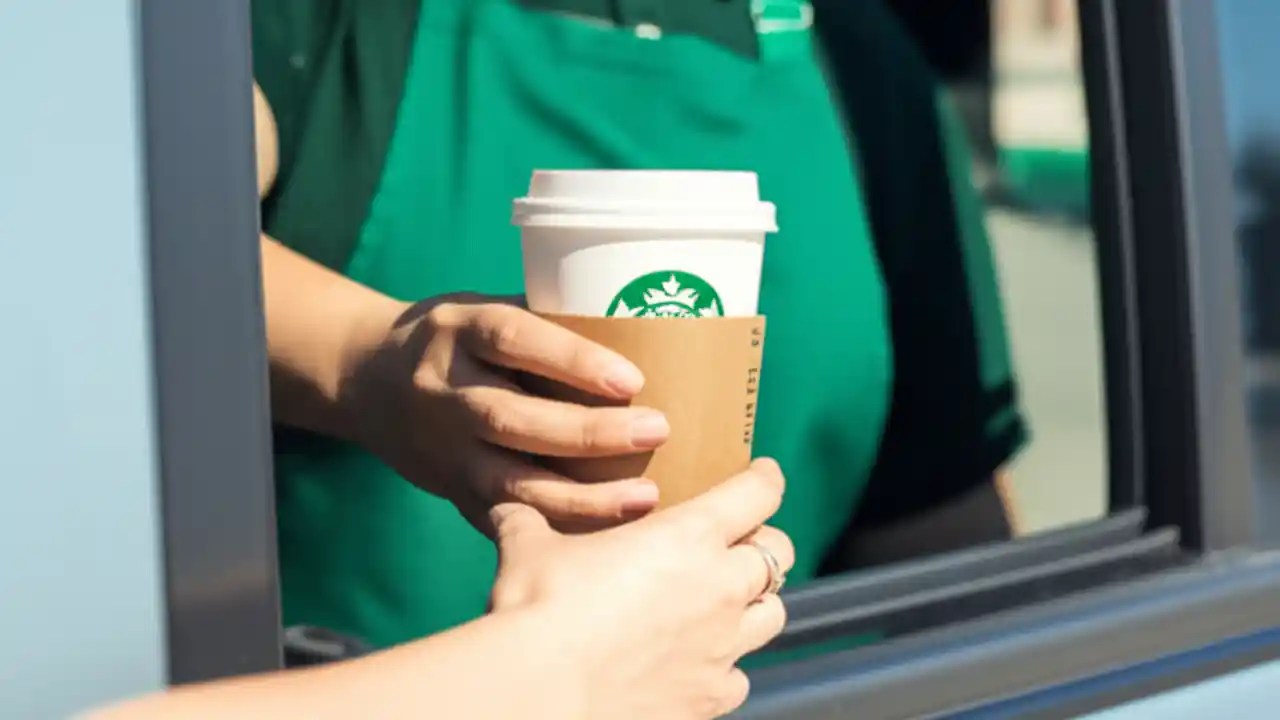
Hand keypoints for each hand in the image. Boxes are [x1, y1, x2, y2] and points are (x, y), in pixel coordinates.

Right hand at [339, 294, 670, 530]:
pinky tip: (608, 535)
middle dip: (589, 433)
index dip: (573, 361)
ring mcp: (442, 448)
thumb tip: (650, 326)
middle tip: (658, 430)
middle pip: (513, 418)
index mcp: (456, 330)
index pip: (514, 341)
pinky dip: (557, 527)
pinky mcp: (451, 490)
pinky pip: (504, 517)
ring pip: (509, 481)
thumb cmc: (458, 337)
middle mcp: (442, 390)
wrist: (365, 379)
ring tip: (645, 496)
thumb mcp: (485, 308)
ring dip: (581, 496)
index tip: (632, 379)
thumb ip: (548, 322)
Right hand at [490, 459, 794, 719]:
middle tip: (744, 539)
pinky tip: (703, 663)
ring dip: (757, 603)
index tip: (765, 474)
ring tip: (734, 601)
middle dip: (766, 542)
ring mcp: (722, 647)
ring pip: (773, 615)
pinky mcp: (710, 697)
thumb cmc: (539, 609)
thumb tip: (508, 508)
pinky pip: (740, 677)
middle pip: (778, 553)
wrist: (540, 692)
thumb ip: (529, 521)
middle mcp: (721, 588)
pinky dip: (728, 667)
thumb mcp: (530, 549)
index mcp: (689, 536)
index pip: (756, 494)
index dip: (766, 479)